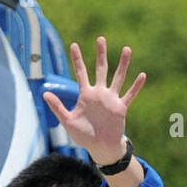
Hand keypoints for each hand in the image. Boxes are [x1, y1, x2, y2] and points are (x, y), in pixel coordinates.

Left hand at [43, 36, 146, 165]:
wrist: (100, 148)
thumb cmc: (84, 136)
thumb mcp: (68, 121)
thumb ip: (57, 107)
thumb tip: (44, 93)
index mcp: (86, 95)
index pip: (81, 72)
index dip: (77, 59)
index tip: (74, 45)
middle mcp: (99, 93)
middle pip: (100, 69)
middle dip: (101, 54)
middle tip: (101, 38)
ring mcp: (111, 99)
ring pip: (118, 78)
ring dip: (122, 64)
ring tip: (127, 49)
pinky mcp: (120, 107)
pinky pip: (129, 95)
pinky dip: (136, 86)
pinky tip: (142, 75)